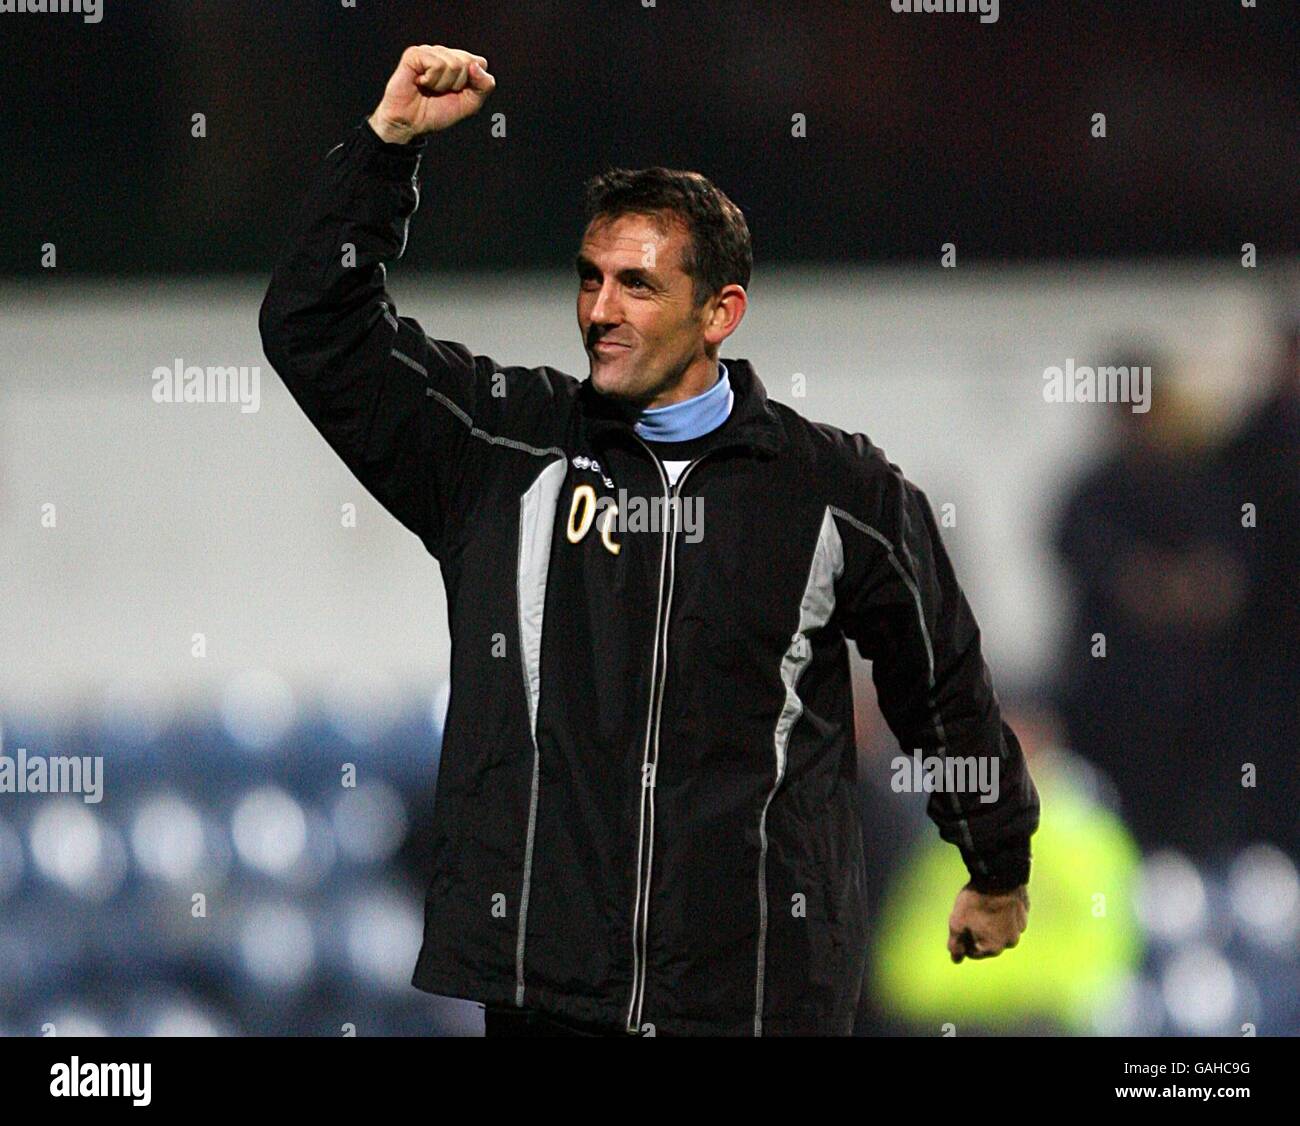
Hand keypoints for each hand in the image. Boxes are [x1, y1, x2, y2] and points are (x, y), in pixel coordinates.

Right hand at [369, 45, 495, 143]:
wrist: (411, 124)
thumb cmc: (437, 112)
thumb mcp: (470, 104)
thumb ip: (484, 86)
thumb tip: (476, 65)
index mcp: (458, 61)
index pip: (480, 63)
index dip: (473, 84)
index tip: (457, 93)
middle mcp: (444, 53)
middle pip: (469, 62)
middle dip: (458, 85)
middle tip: (441, 92)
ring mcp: (429, 51)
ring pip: (454, 64)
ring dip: (443, 85)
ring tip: (429, 88)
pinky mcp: (414, 54)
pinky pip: (437, 65)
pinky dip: (431, 81)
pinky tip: (420, 83)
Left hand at [947, 882, 1027, 962]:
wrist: (999, 876)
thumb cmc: (975, 902)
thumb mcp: (957, 924)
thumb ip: (956, 945)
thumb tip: (956, 960)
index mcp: (994, 948)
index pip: (972, 953)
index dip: (962, 938)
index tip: (960, 923)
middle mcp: (1010, 942)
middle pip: (988, 942)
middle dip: (977, 931)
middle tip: (970, 913)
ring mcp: (1020, 927)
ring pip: (1000, 929)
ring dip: (991, 922)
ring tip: (982, 905)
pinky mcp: (1024, 912)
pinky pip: (1010, 916)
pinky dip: (1002, 912)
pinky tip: (994, 899)